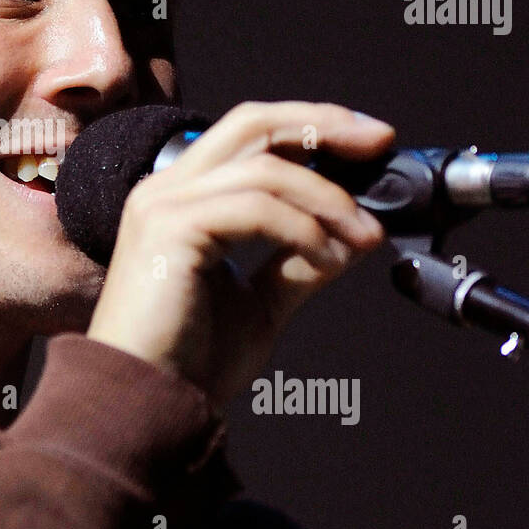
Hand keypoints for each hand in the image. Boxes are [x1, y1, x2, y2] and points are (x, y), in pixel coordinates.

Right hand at [86, 101, 394, 413]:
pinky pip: (255, 208)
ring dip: (328, 198)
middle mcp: (166, 190)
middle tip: (379, 144)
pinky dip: (303, 229)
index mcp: (182, 198)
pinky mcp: (168, 230)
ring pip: (264, 168)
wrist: (148, 404)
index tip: (370, 141)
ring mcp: (162, 205)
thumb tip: (354, 233)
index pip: (251, 132)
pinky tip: (327, 257)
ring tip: (364, 236)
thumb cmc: (189, 362)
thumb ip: (299, 263)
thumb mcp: (261, 303)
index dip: (312, 124)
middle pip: (254, 123)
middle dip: (324, 125)